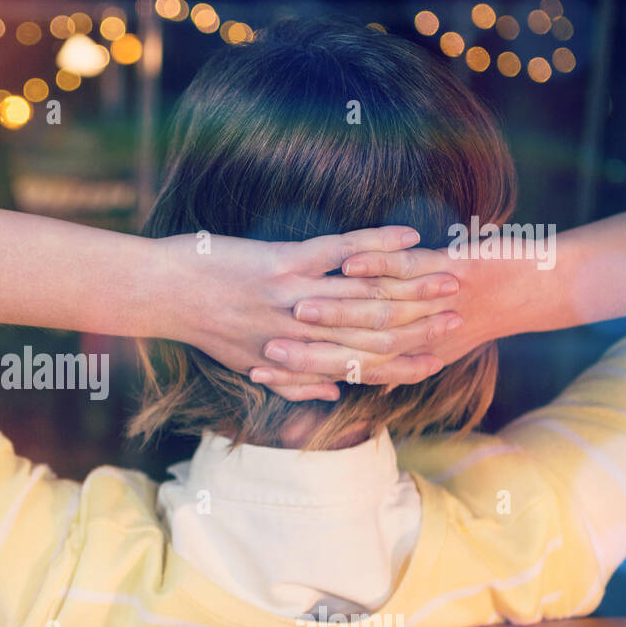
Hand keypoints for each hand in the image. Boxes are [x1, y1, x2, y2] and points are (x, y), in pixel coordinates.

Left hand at [164, 226, 464, 401]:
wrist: (162, 293)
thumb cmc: (202, 326)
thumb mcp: (247, 363)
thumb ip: (296, 380)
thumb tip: (338, 390)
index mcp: (294, 359)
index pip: (361, 366)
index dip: (403, 364)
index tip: (440, 358)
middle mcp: (301, 333)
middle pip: (374, 333)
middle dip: (422, 325)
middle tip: (463, 316)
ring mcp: (294, 297)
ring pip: (366, 296)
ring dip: (414, 286)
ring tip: (453, 276)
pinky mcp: (283, 264)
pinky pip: (340, 252)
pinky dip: (378, 244)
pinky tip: (411, 236)